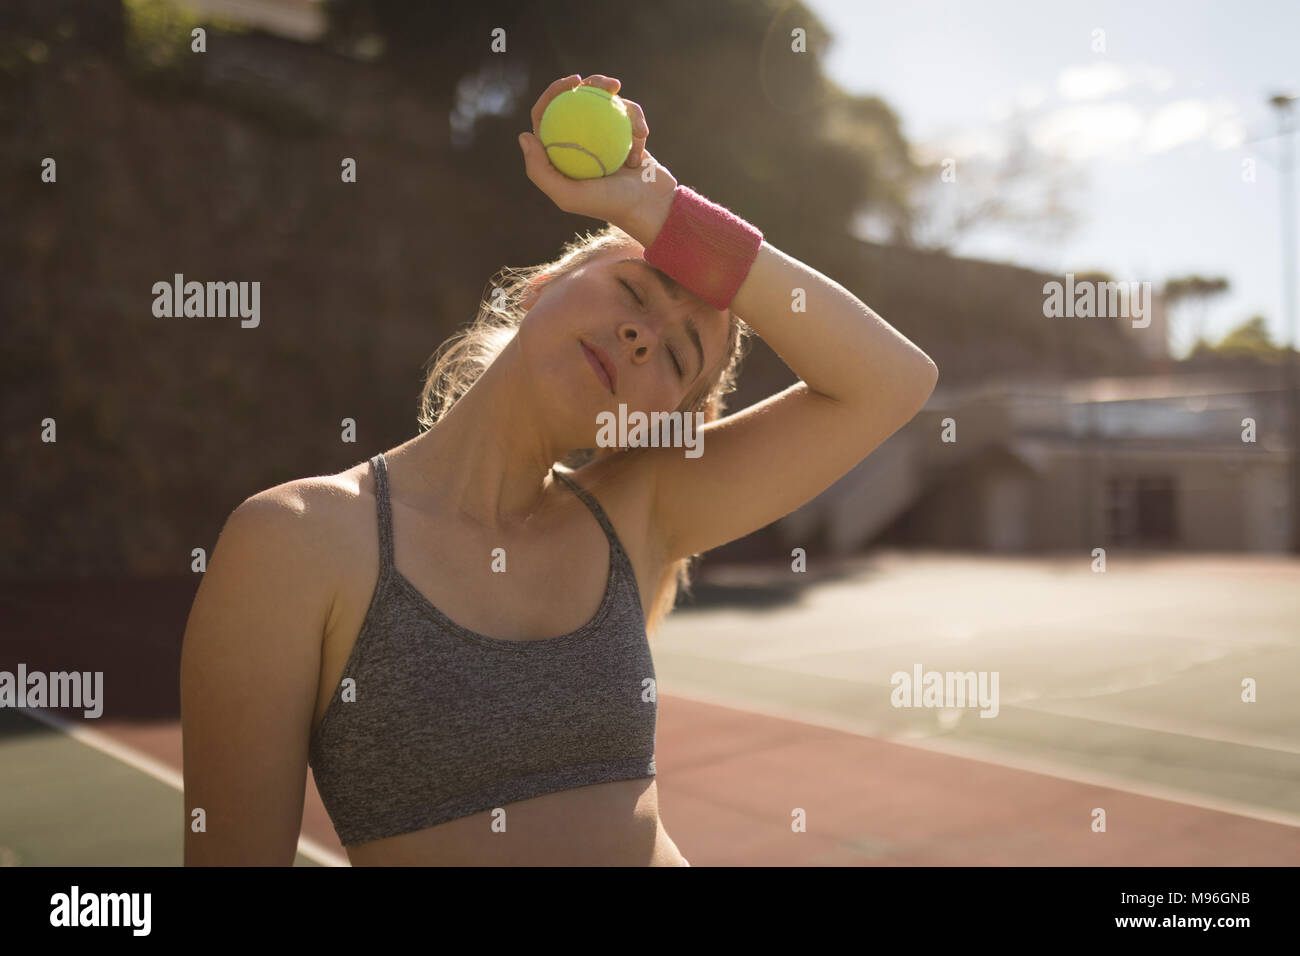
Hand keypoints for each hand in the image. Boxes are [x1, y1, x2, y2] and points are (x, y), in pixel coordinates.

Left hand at [519, 74, 675, 241]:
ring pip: (606, 104)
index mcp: (558, 153)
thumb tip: (524, 135)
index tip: (574, 82)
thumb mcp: (568, 196)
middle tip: (609, 83)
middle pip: (577, 101)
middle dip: (592, 83)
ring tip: (633, 116)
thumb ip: (540, 172)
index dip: (555, 91)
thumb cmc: (609, 204)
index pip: (547, 114)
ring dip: (622, 103)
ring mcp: (602, 136)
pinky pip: (629, 115)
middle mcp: (577, 142)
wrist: (649, 208)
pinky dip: (637, 124)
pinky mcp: (625, 134)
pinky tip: (642, 136)